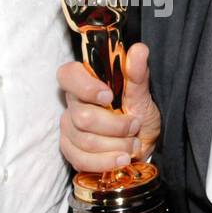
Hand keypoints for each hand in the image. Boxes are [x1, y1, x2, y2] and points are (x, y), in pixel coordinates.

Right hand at [58, 42, 160, 173]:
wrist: (143, 143)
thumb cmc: (139, 114)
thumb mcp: (143, 94)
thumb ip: (138, 74)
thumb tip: (138, 50)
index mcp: (86, 83)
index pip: (68, 75)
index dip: (85, 87)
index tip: (109, 96)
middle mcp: (73, 104)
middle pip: (82, 117)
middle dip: (116, 126)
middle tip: (134, 125)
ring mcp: (69, 128)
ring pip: (84, 140)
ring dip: (116, 145)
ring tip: (133, 144)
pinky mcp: (71, 150)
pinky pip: (81, 160)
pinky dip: (106, 162)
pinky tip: (121, 159)